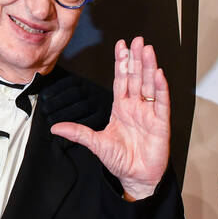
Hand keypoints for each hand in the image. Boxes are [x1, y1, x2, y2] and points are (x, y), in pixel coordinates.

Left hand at [49, 36, 169, 199]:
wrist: (136, 178)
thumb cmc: (120, 160)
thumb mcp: (95, 144)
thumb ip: (78, 133)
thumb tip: (56, 128)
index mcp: (121, 108)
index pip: (121, 80)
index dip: (121, 63)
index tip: (121, 45)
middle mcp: (136, 107)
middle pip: (136, 77)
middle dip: (136, 58)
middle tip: (137, 40)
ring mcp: (149, 113)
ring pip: (149, 85)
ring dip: (149, 67)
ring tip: (148, 50)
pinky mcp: (160, 123)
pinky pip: (161, 102)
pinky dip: (160, 88)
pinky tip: (158, 74)